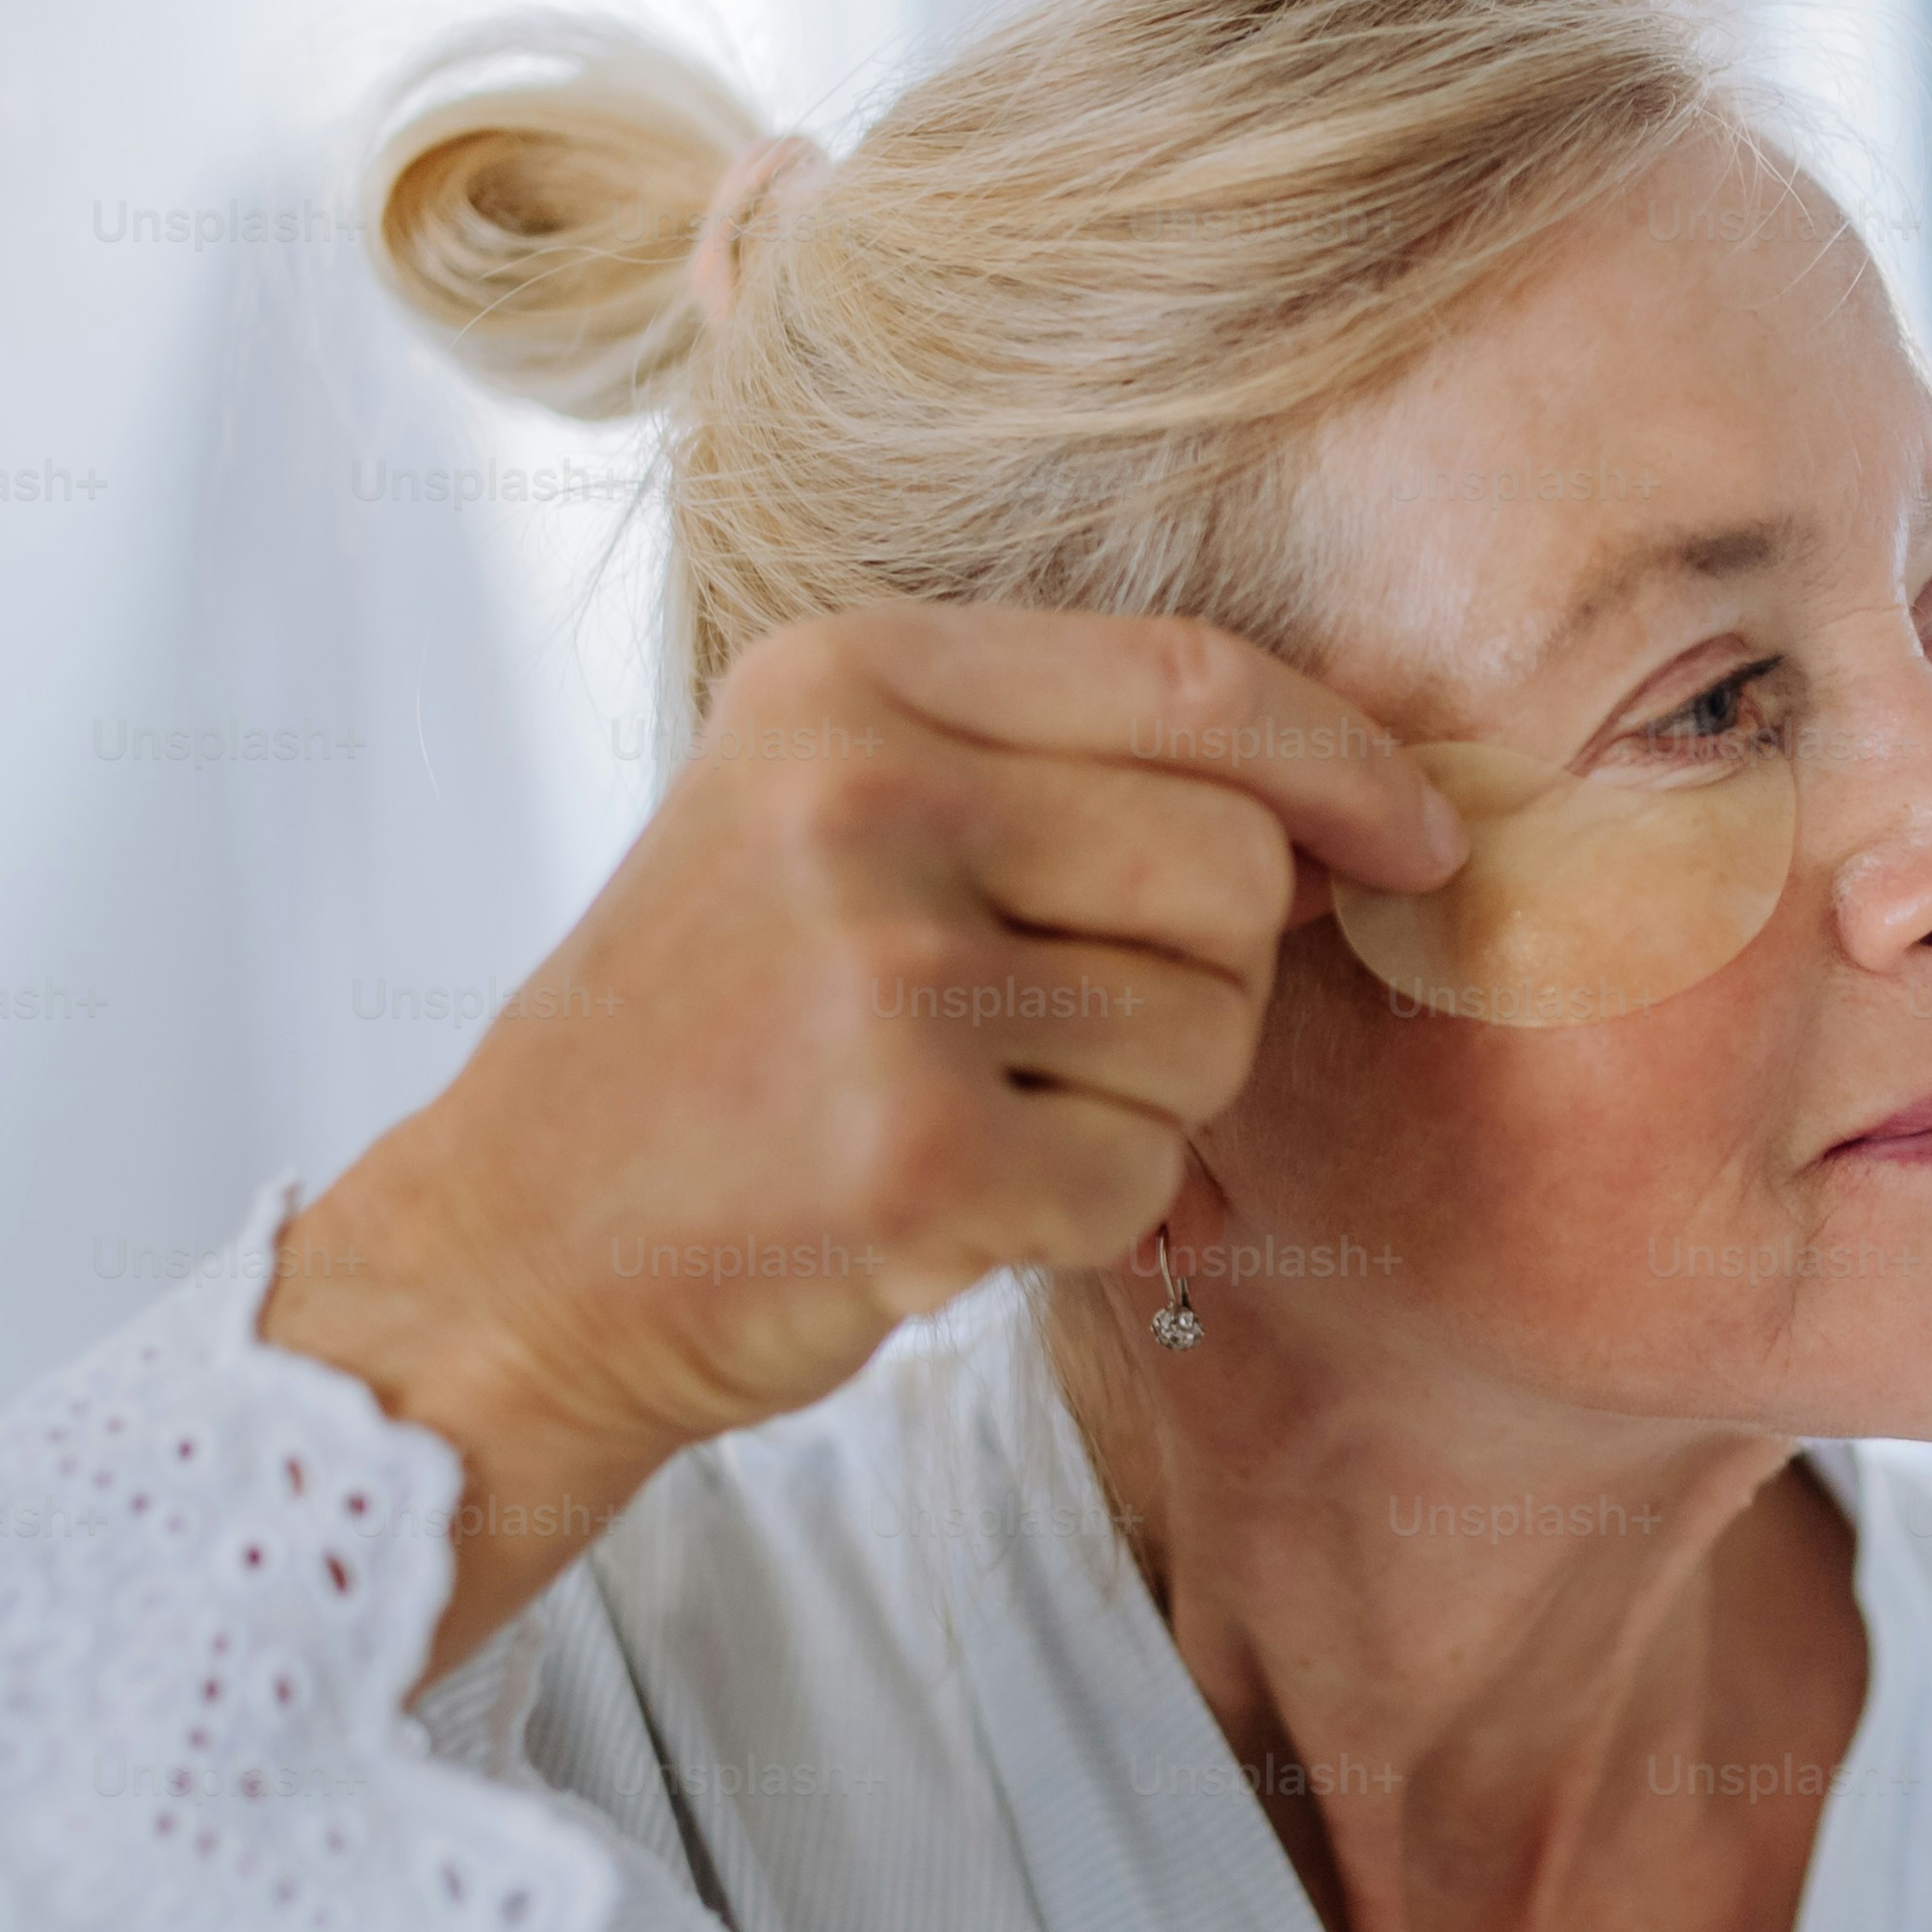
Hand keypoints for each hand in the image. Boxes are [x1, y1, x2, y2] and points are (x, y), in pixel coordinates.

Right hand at [261, 605, 1463, 1677]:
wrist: (515, 1251)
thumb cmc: (714, 1042)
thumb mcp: (833, 826)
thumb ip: (1062, 783)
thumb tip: (1349, 820)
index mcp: (846, 681)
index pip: (1189, 680)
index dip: (1342, 764)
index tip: (1416, 840)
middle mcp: (861, 799)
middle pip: (1232, 866)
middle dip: (1205, 975)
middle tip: (1056, 1038)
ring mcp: (884, 977)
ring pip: (1209, 1031)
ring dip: (1137, 1108)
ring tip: (969, 1114)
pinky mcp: (915, 1153)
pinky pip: (1147, 1178)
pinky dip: (1086, 1220)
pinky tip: (949, 1206)